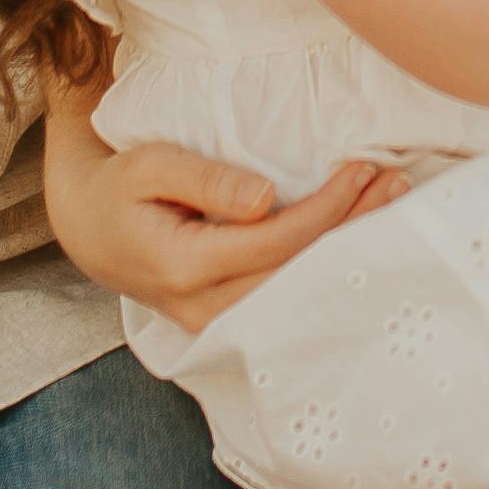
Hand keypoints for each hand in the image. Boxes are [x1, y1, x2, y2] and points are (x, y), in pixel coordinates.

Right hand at [39, 67, 405, 334]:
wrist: (90, 229)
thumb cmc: (122, 186)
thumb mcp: (150, 166)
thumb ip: (206, 181)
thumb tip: (266, 198)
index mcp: (184, 266)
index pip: (277, 242)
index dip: (326, 208)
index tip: (363, 169)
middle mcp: (202, 307)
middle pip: (297, 274)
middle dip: (352, 229)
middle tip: (398, 185)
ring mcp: (214, 322)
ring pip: (297, 293)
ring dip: (346, 250)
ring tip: (389, 205)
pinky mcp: (226, 321)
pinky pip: (285, 299)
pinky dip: (324, 269)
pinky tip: (358, 241)